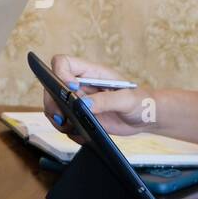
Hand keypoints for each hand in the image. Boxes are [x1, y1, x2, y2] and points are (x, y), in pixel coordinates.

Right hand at [42, 53, 156, 138]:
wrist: (146, 117)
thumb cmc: (140, 101)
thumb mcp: (127, 100)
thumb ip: (106, 101)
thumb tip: (84, 105)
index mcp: (91, 72)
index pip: (62, 63)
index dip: (59, 74)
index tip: (70, 89)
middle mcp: (81, 85)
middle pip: (51, 86)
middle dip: (52, 102)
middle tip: (61, 117)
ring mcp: (79, 102)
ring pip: (53, 105)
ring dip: (56, 118)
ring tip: (70, 127)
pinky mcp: (80, 117)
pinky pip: (64, 123)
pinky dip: (67, 131)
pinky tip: (82, 135)